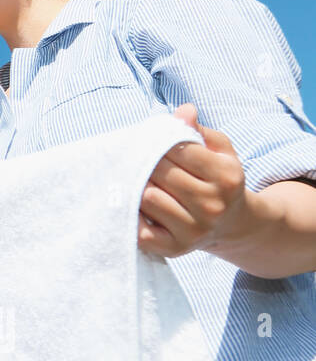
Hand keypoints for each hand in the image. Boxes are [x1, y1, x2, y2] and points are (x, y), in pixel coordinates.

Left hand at [138, 103, 253, 258]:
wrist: (232, 225)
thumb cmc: (218, 181)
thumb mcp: (220, 151)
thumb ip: (199, 130)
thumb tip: (184, 110)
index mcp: (226, 177)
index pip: (178, 150)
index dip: (158, 142)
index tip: (148, 141)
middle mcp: (212, 206)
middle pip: (159, 173)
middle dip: (143, 161)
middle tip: (131, 157)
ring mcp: (193, 230)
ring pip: (146, 197)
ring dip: (134, 185)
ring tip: (131, 178)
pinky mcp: (174, 249)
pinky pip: (139, 228)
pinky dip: (130, 213)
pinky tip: (129, 202)